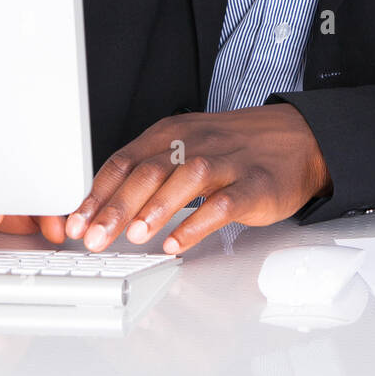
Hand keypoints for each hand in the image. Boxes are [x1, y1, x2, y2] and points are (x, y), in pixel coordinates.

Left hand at [65, 104, 332, 255]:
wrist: (297, 139)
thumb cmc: (234, 149)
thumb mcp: (186, 147)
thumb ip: (150, 172)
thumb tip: (103, 208)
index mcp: (173, 133)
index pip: (126, 159)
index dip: (98, 192)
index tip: (77, 223)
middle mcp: (196, 143)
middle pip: (150, 170)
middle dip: (117, 205)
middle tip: (95, 237)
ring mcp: (228, 162)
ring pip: (187, 178)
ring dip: (157, 207)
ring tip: (134, 236)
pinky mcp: (256, 184)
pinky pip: (225, 202)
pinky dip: (199, 222)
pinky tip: (179, 242)